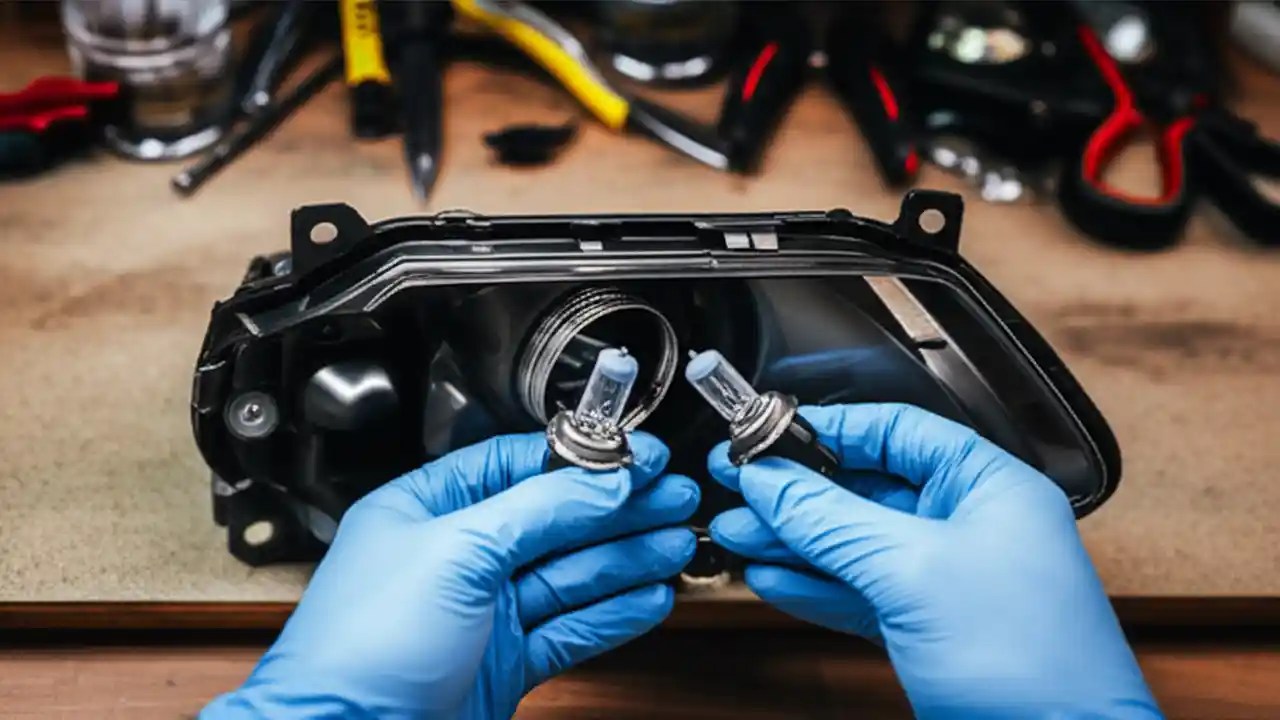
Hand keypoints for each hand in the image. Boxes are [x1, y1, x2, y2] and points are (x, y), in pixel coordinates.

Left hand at [203, 431, 698, 719]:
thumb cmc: (361, 649)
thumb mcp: (456, 552)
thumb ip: (538, 509)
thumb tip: (603, 478)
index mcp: (426, 509)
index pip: (517, 465)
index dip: (583, 459)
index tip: (636, 455)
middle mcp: (456, 555)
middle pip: (554, 519)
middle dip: (618, 509)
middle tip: (674, 496)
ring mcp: (482, 613)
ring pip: (570, 575)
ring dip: (627, 558)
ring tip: (676, 543)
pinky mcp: (503, 663)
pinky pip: (571, 629)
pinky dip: (614, 613)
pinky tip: (649, 597)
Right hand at [707, 403, 1159, 718]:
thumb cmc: (1031, 665)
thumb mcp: (914, 572)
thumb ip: (833, 520)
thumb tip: (772, 482)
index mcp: (990, 487)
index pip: (897, 430)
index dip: (828, 428)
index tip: (767, 433)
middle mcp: (970, 526)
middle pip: (866, 487)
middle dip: (797, 491)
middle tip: (738, 483)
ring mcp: (948, 581)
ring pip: (855, 544)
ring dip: (793, 540)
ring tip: (737, 531)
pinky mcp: (927, 630)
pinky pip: (858, 593)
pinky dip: (813, 586)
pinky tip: (771, 578)